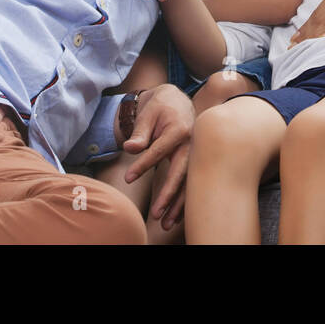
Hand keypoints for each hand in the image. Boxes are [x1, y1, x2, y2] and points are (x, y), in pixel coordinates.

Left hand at [122, 84, 194, 229]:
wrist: (178, 99)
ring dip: (178, 204)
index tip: (129, 178)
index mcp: (179, 128)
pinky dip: (184, 201)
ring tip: (165, 223)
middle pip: (180, 172)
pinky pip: (190, 183)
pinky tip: (175, 218)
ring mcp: (195, 153)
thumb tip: (129, 148)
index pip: (159, 150)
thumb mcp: (148, 114)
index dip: (144, 164)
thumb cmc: (160, 106)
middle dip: (168, 194)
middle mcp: (191, 143)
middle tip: (155, 214)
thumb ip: (140, 132)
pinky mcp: (194, 161)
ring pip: (189, 182)